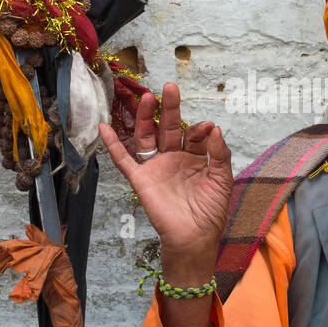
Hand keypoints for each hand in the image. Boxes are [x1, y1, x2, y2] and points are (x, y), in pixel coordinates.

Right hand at [99, 83, 233, 262]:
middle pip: (169, 128)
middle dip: (170, 108)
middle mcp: (174, 158)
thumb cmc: (210, 212)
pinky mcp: (141, 180)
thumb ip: (220, 154)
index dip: (201, 129)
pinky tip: (105, 127)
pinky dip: (113, 144)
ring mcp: (156, 167)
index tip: (208, 127)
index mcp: (195, 158)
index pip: (195, 135)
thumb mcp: (222, 180)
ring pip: (147, 137)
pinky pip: (124, 160)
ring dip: (145, 118)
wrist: (193, 239)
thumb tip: (215, 128)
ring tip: (147, 98)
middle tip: (170, 87)